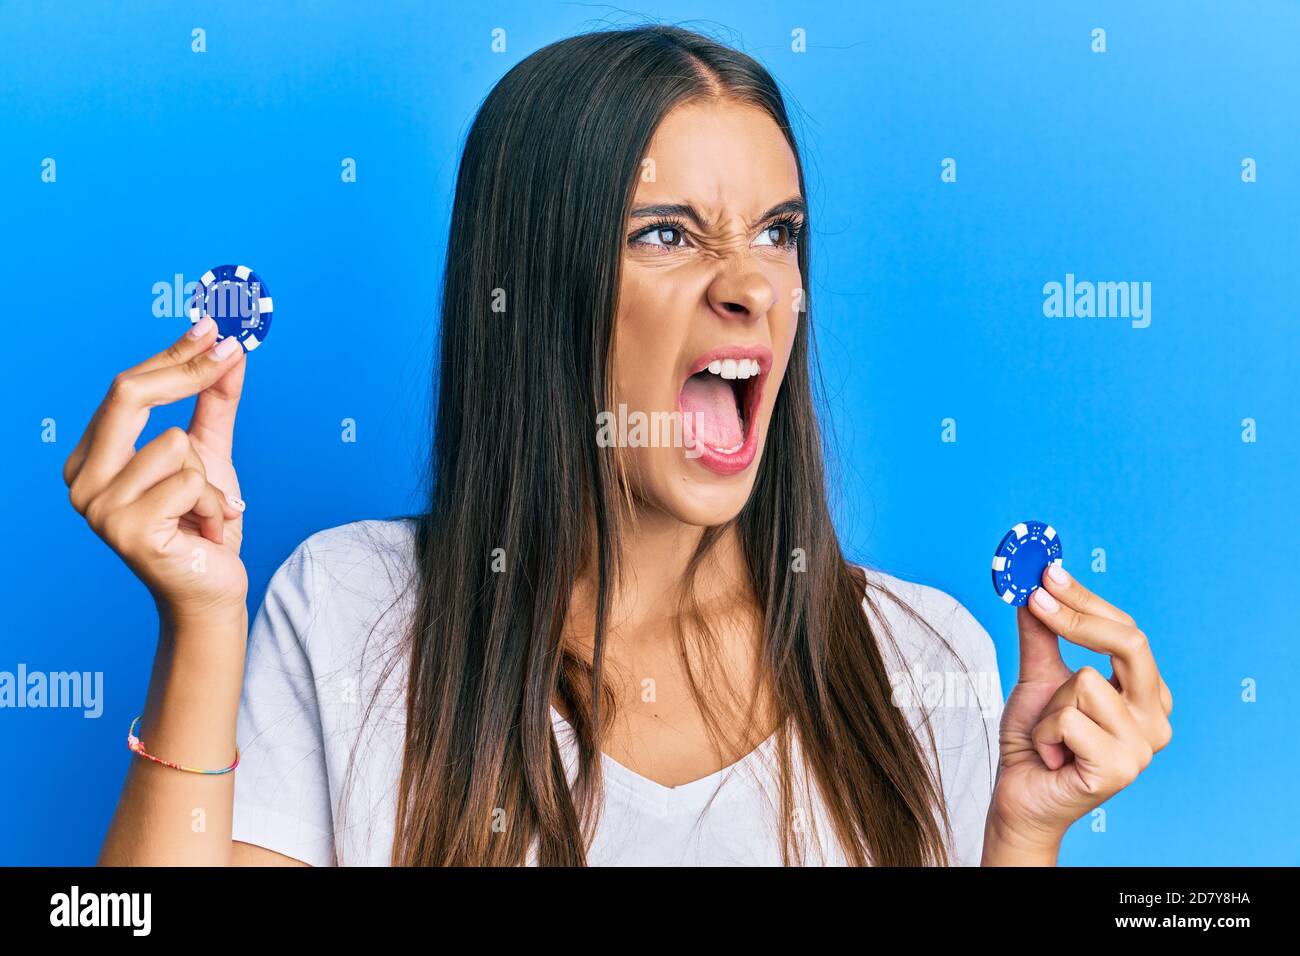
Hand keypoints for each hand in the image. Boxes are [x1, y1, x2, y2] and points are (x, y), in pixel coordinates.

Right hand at [64, 319, 250, 622]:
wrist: (212, 590)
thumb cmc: (204, 523)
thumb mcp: (211, 455)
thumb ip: (213, 403)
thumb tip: (227, 348)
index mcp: (92, 457)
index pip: (127, 389)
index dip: (172, 355)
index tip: (213, 328)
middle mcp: (82, 480)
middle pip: (129, 395)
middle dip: (187, 370)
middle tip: (230, 350)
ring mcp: (98, 508)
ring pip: (175, 444)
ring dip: (208, 479)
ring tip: (203, 511)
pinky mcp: (128, 530)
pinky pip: (190, 482)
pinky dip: (214, 505)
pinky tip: (204, 530)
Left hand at [987, 565, 1173, 855]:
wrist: (1020, 797)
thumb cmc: (1035, 741)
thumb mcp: (1038, 677)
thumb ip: (1043, 634)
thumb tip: (1035, 587)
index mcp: (1147, 692)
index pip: (1126, 631)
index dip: (1086, 599)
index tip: (1047, 574)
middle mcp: (1156, 717)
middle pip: (1129, 642)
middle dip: (1076, 617)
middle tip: (1035, 597)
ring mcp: (1144, 746)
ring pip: (1085, 682)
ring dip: (1049, 707)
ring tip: (1051, 736)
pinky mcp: (1122, 768)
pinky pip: (1069, 719)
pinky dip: (1044, 734)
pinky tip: (1052, 757)